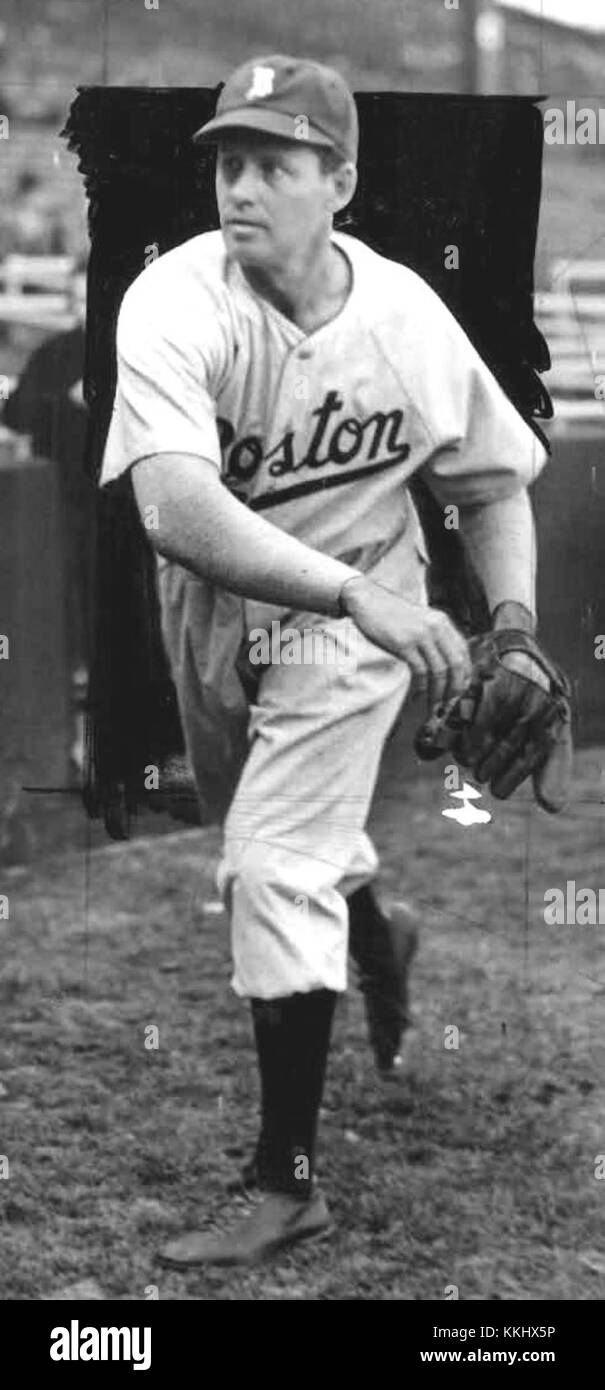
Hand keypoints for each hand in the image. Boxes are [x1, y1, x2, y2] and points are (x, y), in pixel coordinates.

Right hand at [340, 575, 471, 705]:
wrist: (368, 600)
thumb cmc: (391, 613)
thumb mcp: (420, 620)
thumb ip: (434, 636)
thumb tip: (443, 663)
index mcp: (442, 622)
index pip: (463, 651)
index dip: (465, 673)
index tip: (461, 688)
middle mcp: (435, 627)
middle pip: (456, 663)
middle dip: (456, 686)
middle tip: (450, 702)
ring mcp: (420, 635)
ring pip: (439, 670)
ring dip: (438, 692)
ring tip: (434, 704)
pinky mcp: (403, 643)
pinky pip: (420, 670)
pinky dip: (422, 686)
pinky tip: (419, 694)